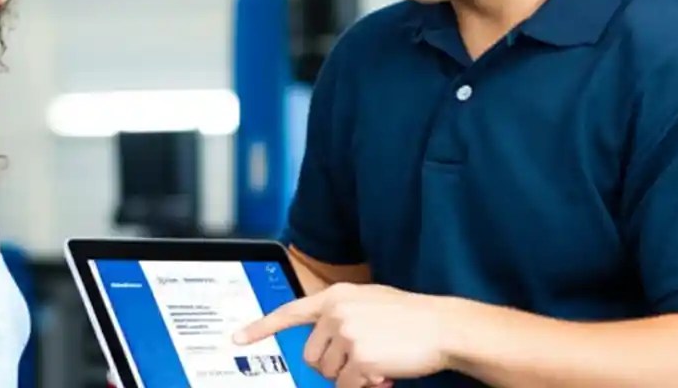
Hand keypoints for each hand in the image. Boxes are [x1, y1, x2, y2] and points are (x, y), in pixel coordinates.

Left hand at [233, 283, 455, 387]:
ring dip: (350, 376)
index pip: (289, 313)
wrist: (440, 326)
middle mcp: (336, 312)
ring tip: (376, 361)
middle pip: (312, 356)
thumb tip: (322, 343)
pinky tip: (382, 372)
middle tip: (360, 360)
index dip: (260, 328)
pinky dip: (363, 386)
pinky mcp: (359, 357)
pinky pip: (347, 386)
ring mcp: (346, 334)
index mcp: (335, 297)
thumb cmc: (409, 317)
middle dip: (333, 366)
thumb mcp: (369, 303)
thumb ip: (341, 316)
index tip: (237, 338)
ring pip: (328, 373)